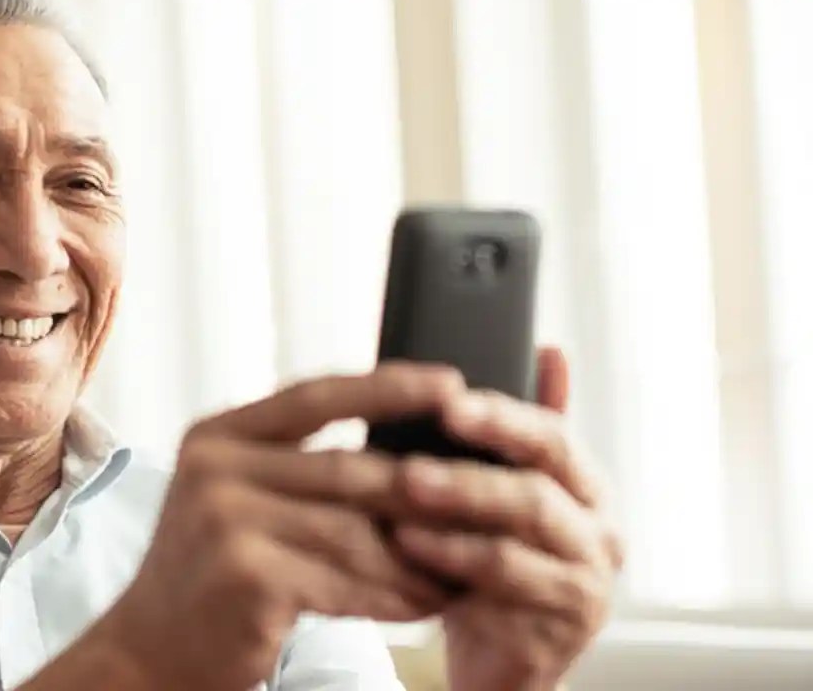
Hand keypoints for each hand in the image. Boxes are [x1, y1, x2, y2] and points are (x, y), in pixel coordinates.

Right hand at [96, 364, 468, 690]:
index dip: (387, 387)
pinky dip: (391, 595)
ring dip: (414, 556)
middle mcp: (215, 468)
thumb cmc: (208, 574)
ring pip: (353, 532)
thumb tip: (400, 456)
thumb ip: (292, 468)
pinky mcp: (246, 574)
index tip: (450, 383)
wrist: (150, 650)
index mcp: (217, 436)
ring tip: (459, 569)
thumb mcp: (233, 499)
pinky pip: (345, 581)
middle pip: (345, 469)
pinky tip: (421, 603)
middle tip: (482, 501)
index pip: (315, 396)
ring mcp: (225, 520)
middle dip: (420, 492)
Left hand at [391, 348, 623, 690]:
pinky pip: (509, 575)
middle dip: (484, 446)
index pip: (552, 432)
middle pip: (545, 470)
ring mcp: (590, 572)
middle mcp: (599, 524)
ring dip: (462, 497)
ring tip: (406, 483)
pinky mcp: (570, 616)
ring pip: (530, 518)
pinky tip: (409, 540)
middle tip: (430, 427)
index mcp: (583, 484)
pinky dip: (454, 554)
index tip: (449, 397)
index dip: (503, 412)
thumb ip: (513, 433)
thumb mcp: (495, 496)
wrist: (496, 657)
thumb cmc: (488, 566)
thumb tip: (549, 349)